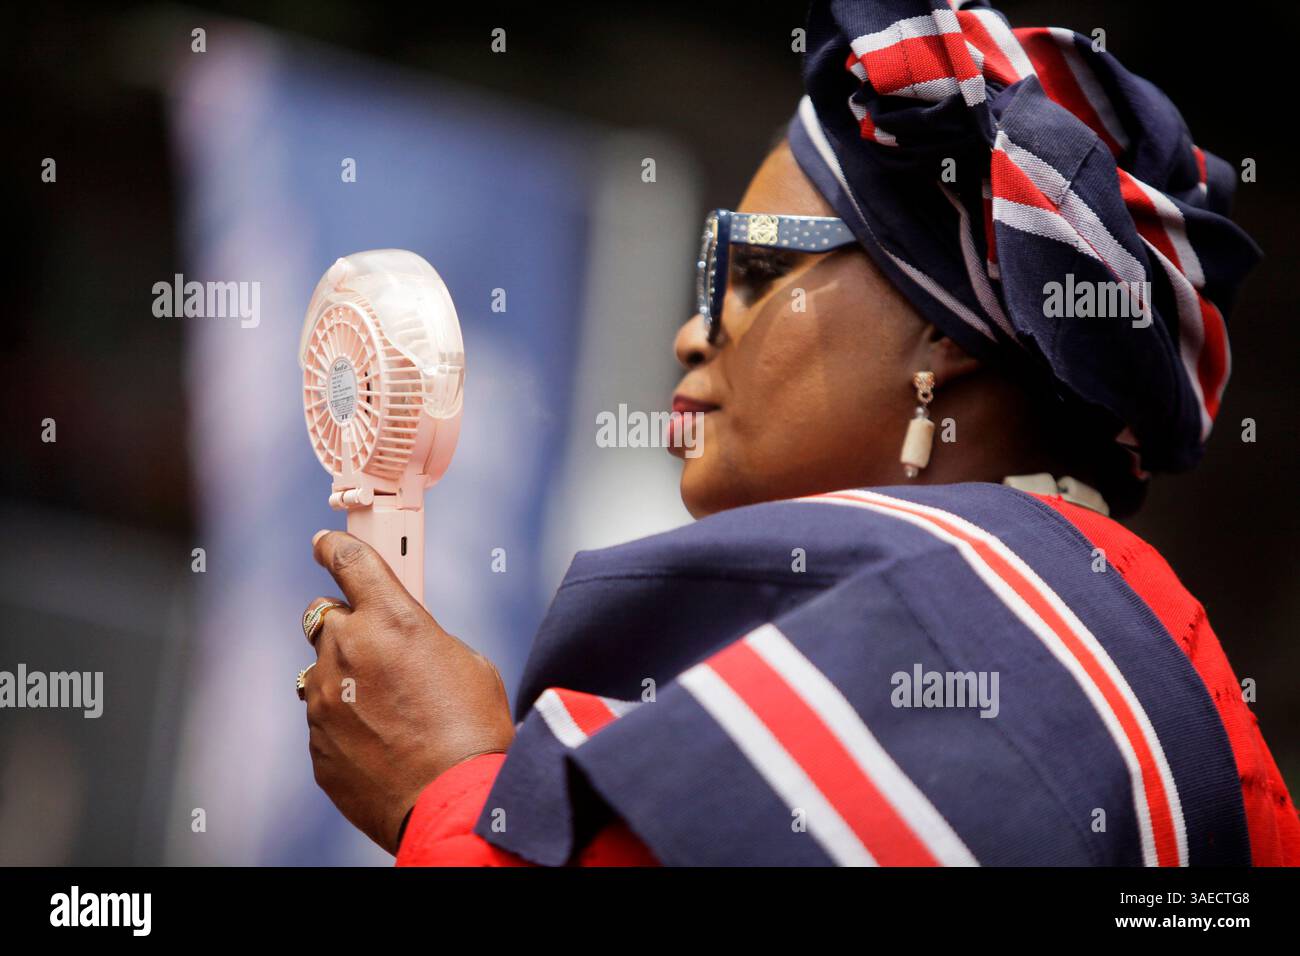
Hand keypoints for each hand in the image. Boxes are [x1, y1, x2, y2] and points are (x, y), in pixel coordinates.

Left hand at [300, 530, 514, 853]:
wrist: (453, 802)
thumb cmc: (474, 730)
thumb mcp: (465, 661)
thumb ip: (423, 637)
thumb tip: (404, 643)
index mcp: (391, 619)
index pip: (348, 561)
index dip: (333, 547)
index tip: (324, 544)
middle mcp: (347, 651)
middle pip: (324, 616)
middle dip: (346, 624)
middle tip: (375, 643)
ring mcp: (324, 700)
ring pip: (320, 671)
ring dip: (344, 678)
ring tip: (385, 708)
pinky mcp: (317, 743)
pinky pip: (323, 719)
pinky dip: (344, 722)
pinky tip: (381, 742)